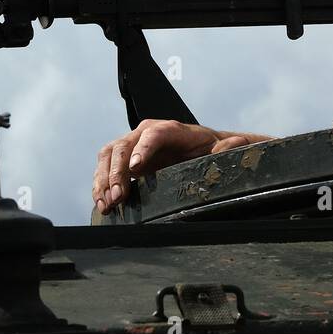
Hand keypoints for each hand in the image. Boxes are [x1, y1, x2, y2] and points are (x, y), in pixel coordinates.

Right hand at [92, 120, 251, 213]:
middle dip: (117, 172)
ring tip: (106, 204)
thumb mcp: (218, 150)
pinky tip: (102, 203)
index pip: (153, 134)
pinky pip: (104, 167)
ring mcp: (132, 144)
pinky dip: (100, 185)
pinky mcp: (123, 159)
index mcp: (171, 129)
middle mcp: (146, 132)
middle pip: (124, 145)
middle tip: (118, 197)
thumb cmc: (207, 150)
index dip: (143, 149)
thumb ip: (225, 148)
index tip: (136, 168)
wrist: (196, 151)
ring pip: (109, 155)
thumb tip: (232, 144)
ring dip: (103, 180)